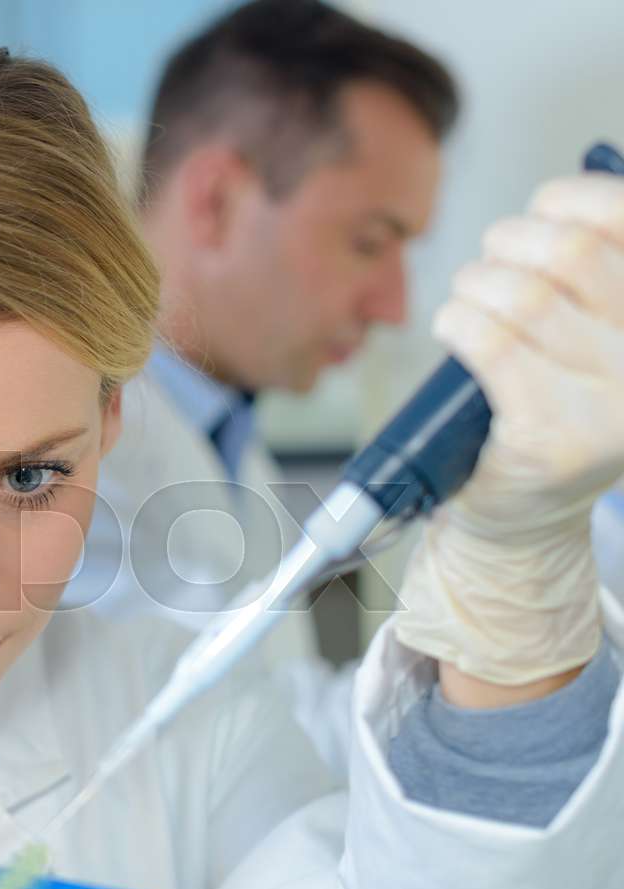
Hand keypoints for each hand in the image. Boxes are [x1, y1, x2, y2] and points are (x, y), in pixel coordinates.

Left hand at [396, 172, 623, 684]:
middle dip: (510, 245)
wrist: (527, 514)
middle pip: (570, 253)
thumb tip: (567, 198)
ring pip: (523, 297)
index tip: (546, 210)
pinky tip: (456, 332)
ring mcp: (610, 403)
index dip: (576, 200)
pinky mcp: (554, 434)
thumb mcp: (601, 334)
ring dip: (476, 287)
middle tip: (491, 267)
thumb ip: (601, 272)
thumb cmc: (558, 407)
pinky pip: (491, 343)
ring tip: (471, 304)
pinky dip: (459, 324)